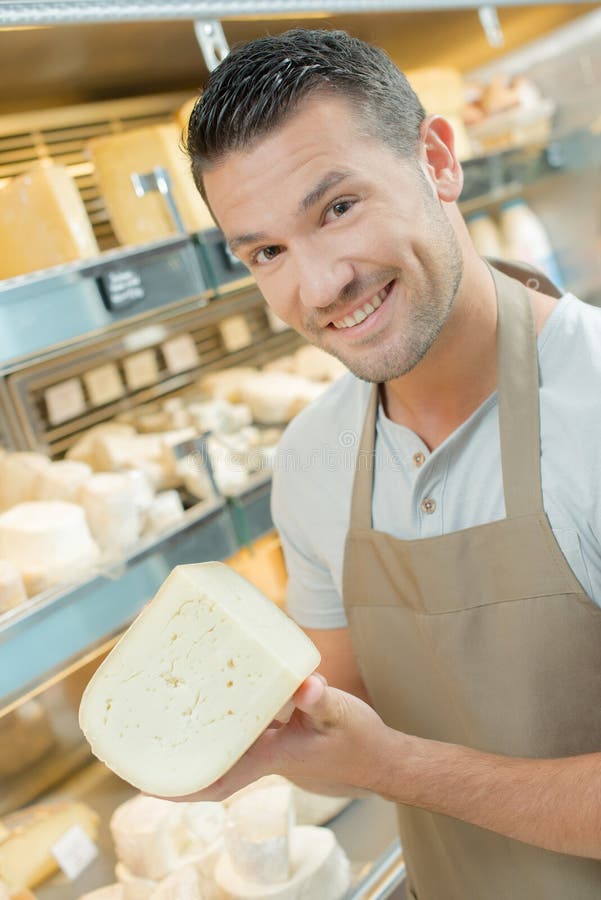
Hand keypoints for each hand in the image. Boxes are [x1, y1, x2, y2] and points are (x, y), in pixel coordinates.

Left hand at [161, 674, 388, 801]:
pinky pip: (243, 731)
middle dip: (176, 761)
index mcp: (271, 757)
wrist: (379, 757)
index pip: (218, 780)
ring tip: (169, 713)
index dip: (181, 787)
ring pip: (224, 747)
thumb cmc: (359, 741)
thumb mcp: (341, 715)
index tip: (145, 786)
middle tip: (140, 743)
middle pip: (209, 765)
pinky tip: (220, 694)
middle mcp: (263, 755)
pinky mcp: (280, 736)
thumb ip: (321, 700)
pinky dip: (227, 719)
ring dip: (199, 738)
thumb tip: (303, 686)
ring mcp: (270, 747)